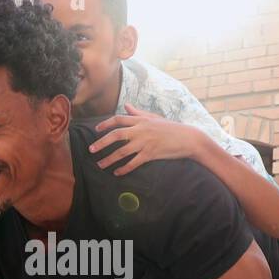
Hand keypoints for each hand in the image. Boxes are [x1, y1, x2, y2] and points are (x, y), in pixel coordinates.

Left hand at [90, 104, 204, 175]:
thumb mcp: (153, 117)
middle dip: (101, 143)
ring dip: (109, 159)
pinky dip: (124, 169)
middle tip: (91, 150)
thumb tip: (126, 105)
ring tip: (100, 165)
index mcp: (141, 120)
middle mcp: (140, 130)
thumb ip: (138, 112)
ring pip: (122, 152)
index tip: (95, 129)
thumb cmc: (171, 127)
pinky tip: (117, 173)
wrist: (188, 138)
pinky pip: (133, 163)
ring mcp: (145, 142)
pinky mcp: (150, 154)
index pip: (118, 120)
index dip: (105, 124)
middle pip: (115, 135)